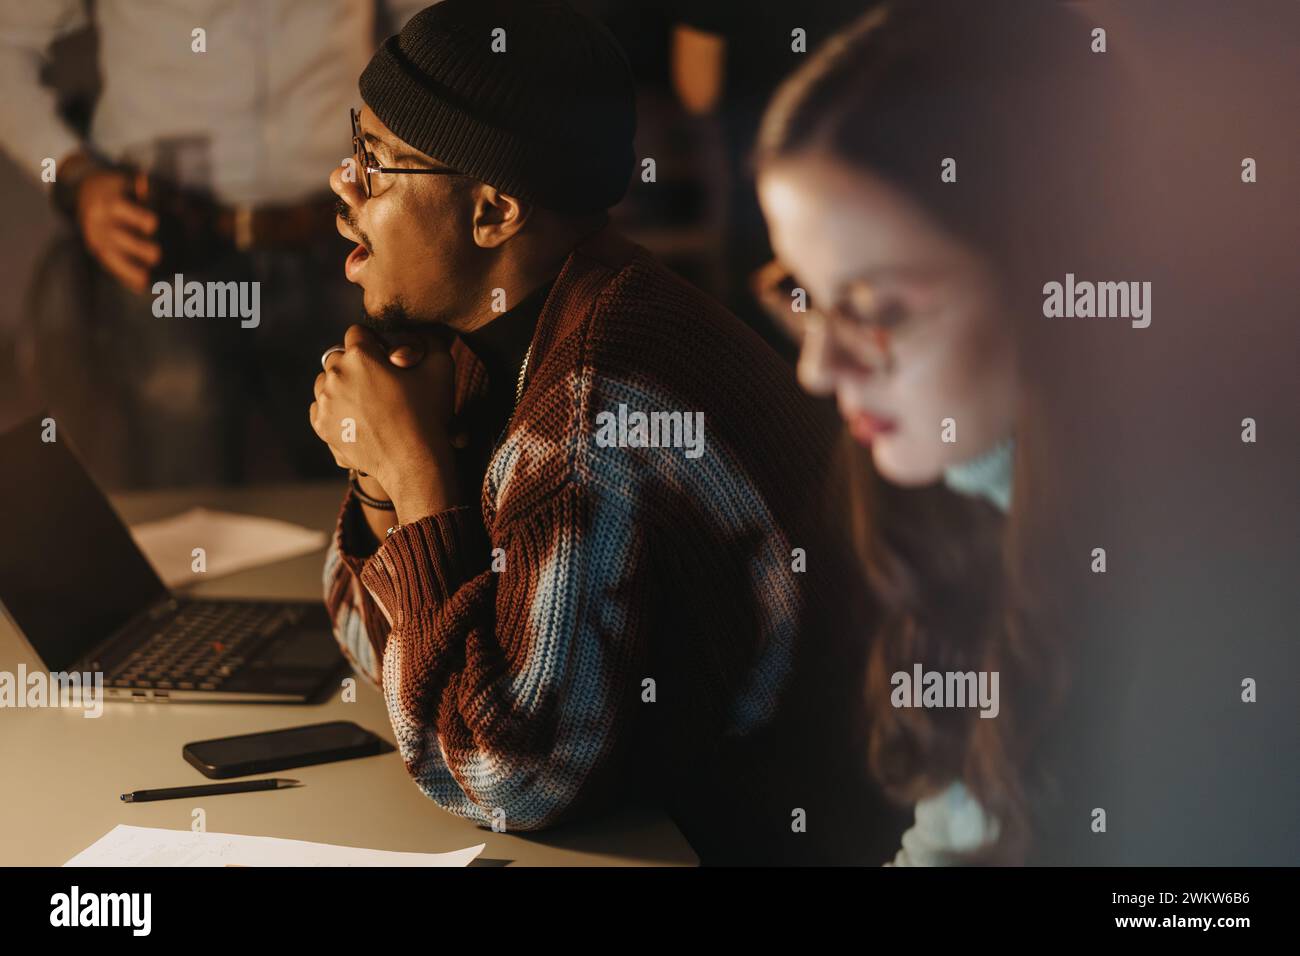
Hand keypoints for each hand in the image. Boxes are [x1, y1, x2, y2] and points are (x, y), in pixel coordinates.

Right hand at [75, 166, 160, 293]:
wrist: (84, 192)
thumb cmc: (119, 189)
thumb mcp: (128, 184)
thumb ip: (145, 190)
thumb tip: (165, 195)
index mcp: (108, 201)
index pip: (121, 209)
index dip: (137, 217)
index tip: (153, 224)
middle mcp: (99, 221)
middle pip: (117, 235)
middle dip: (136, 246)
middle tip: (157, 255)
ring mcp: (96, 237)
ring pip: (111, 255)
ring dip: (129, 269)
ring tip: (146, 280)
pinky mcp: (96, 250)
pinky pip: (110, 265)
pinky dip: (125, 277)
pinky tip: (140, 287)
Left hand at [310, 325, 460, 522]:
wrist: (415, 462)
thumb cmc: (429, 413)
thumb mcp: (440, 366)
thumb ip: (428, 338)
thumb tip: (418, 328)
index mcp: (360, 355)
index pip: (357, 332)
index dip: (374, 342)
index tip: (387, 358)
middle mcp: (336, 375)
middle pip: (338, 356)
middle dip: (356, 364)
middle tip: (379, 382)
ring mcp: (326, 403)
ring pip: (325, 382)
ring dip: (340, 385)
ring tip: (365, 400)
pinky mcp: (323, 426)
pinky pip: (319, 407)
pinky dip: (333, 409)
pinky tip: (354, 416)